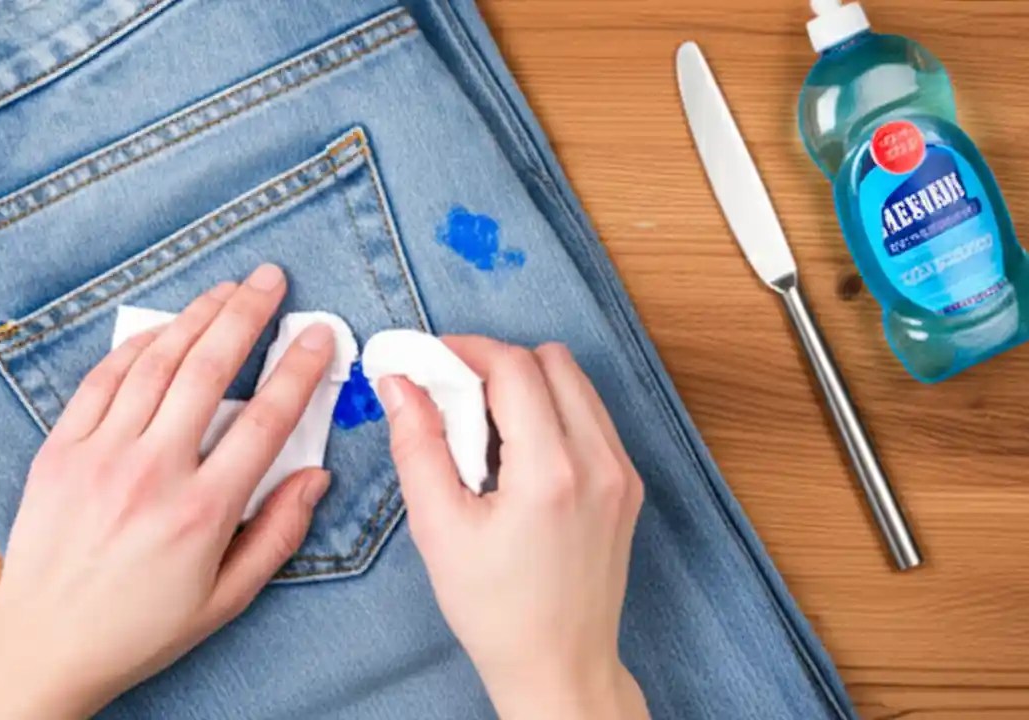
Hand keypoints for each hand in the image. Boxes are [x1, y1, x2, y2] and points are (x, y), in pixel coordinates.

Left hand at [0, 264, 335, 718]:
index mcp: (203, 511)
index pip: (267, 419)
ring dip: (196, 316)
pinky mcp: (61, 450)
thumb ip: (278, 533)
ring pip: (156, 363)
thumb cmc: (139, 627)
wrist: (44, 642)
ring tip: (226, 288)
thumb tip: (315, 476)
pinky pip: (102, 380)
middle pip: (209, 369)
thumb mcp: (227, 598)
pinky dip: (136, 346)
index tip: (318, 335)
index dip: (299, 369)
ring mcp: (101, 455)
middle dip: (247, 314)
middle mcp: (152, 472)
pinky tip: (163, 327)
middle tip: (271, 279)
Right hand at [377, 337, 648, 719]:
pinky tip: (521, 453)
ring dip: (529, 385)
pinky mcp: (628, 485)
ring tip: (488, 430)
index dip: (467, 350)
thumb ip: (417, 446)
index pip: (514, 367)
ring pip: (577, 383)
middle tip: (457, 395)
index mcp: (550, 471)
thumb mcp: (438, 529)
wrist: (558, 664)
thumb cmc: (495, 609)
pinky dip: (554, 413)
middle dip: (499, 363)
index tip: (432, 361)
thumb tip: (399, 384)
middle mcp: (598, 462)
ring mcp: (622, 472)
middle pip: (552, 360)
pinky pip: (592, 417)